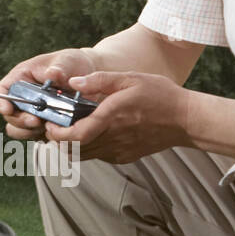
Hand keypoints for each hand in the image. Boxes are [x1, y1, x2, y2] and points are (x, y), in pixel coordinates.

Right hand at [0, 48, 96, 140]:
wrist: (88, 77)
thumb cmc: (72, 64)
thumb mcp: (66, 61)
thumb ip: (59, 68)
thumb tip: (52, 74)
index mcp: (21, 78)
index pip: (2, 91)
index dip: (0, 101)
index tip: (7, 109)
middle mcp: (23, 98)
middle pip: (10, 115)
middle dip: (21, 120)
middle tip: (37, 120)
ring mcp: (32, 114)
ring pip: (20, 130)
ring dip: (30, 131)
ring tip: (48, 125)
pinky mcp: (44, 127)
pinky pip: (37, 137)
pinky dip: (45, 136)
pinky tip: (58, 130)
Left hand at [43, 71, 192, 163]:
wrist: (185, 120)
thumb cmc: (159, 96)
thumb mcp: (130, 79)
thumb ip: (100, 80)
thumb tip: (73, 82)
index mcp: (112, 117)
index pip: (76, 136)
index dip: (58, 134)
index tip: (50, 125)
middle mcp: (113, 138)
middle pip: (74, 150)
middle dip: (60, 140)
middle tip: (54, 126)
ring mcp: (119, 150)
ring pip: (84, 155)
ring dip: (72, 145)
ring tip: (70, 128)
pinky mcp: (124, 157)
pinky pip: (99, 156)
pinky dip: (89, 147)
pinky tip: (93, 132)